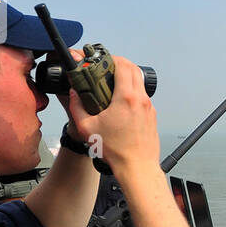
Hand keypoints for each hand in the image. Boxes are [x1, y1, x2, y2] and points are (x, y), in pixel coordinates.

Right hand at [66, 54, 159, 171]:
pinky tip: (122, 103)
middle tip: (108, 68)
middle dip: (121, 64)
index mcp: (126, 98)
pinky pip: (143, 96)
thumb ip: (77, 107)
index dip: (113, 59)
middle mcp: (141, 99)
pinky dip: (133, 92)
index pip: (123, 66)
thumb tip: (73, 94)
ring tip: (113, 84)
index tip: (104, 61)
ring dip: (128, 78)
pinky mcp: (152, 115)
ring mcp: (149, 107)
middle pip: (134, 69)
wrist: (137, 167)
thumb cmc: (116, 150)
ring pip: (140, 82)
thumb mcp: (87, 128)